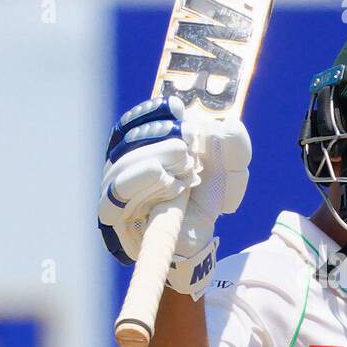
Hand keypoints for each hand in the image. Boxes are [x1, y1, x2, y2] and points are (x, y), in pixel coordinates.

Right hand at [98, 97, 250, 293]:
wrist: (201, 237)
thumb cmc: (206, 197)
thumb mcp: (230, 168)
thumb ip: (235, 144)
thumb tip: (229, 124)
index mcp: (143, 146)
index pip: (133, 121)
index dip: (151, 112)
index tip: (176, 109)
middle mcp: (122, 165)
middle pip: (125, 141)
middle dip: (158, 138)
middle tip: (187, 147)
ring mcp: (113, 190)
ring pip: (120, 166)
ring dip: (154, 161)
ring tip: (184, 168)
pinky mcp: (111, 216)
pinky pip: (116, 196)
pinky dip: (143, 183)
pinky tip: (170, 184)